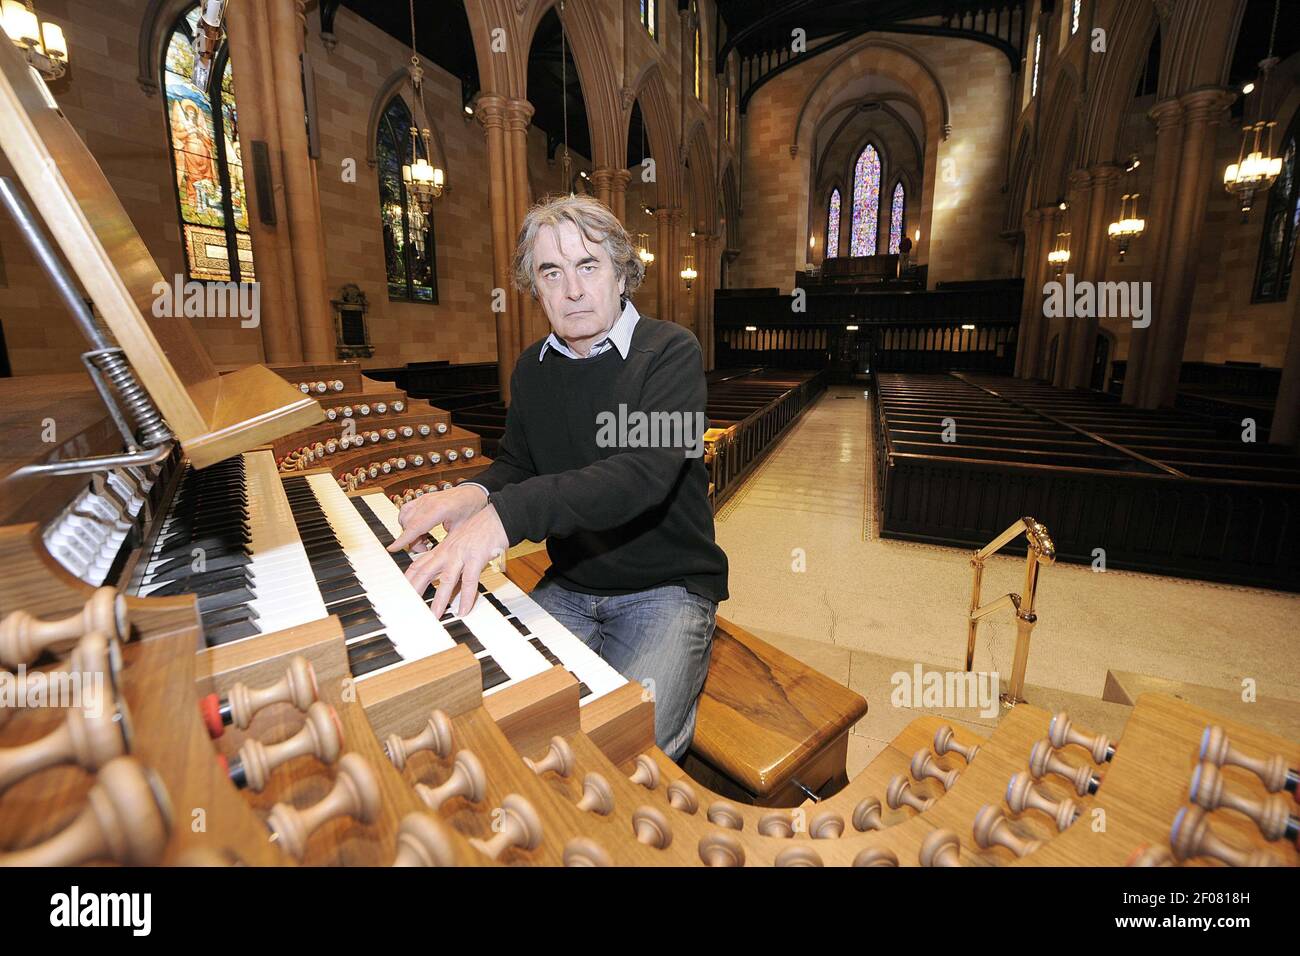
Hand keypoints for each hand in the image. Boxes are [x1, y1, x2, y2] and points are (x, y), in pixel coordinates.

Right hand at [388, 485, 488, 552]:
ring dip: (410, 532)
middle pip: (408, 525)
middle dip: (413, 541)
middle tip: (424, 548)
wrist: (473, 493)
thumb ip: (446, 543)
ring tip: (423, 539)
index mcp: (438, 509)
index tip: (392, 548)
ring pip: (404, 518)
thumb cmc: (470, 508)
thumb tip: (435, 558)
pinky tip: (419, 529)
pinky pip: (406, 511)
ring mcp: (423, 499)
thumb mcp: (461, 530)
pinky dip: (408, 522)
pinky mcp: (421, 498)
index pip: (415, 526)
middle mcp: (428, 502)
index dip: (403, 539)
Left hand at [404, 503, 508, 617]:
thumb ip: (451, 556)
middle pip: (425, 572)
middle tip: (408, 606)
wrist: (498, 517)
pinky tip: (464, 609)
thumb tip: (446, 575)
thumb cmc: (481, 528)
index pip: (419, 564)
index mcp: (443, 548)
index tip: (400, 591)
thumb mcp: (460, 541)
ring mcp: (461, 555)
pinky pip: (469, 581)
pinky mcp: (476, 558)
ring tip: (436, 615)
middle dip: (415, 590)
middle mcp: (448, 552)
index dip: (408, 578)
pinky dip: (466, 597)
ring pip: (446, 579)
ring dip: (440, 599)